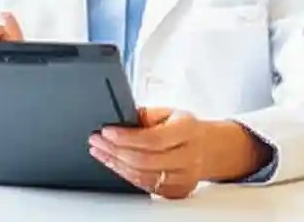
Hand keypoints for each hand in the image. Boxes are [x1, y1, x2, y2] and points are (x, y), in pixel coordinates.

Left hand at [88, 108, 205, 198]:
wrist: (207, 148)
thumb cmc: (184, 128)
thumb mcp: (168, 112)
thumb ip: (145, 115)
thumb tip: (118, 119)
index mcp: (187, 130)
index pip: (153, 139)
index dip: (126, 137)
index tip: (106, 132)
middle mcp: (188, 156)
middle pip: (145, 160)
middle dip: (115, 151)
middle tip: (96, 141)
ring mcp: (184, 177)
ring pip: (143, 176)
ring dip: (116, 164)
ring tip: (100, 152)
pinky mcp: (177, 191)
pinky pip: (146, 186)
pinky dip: (126, 175)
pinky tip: (113, 164)